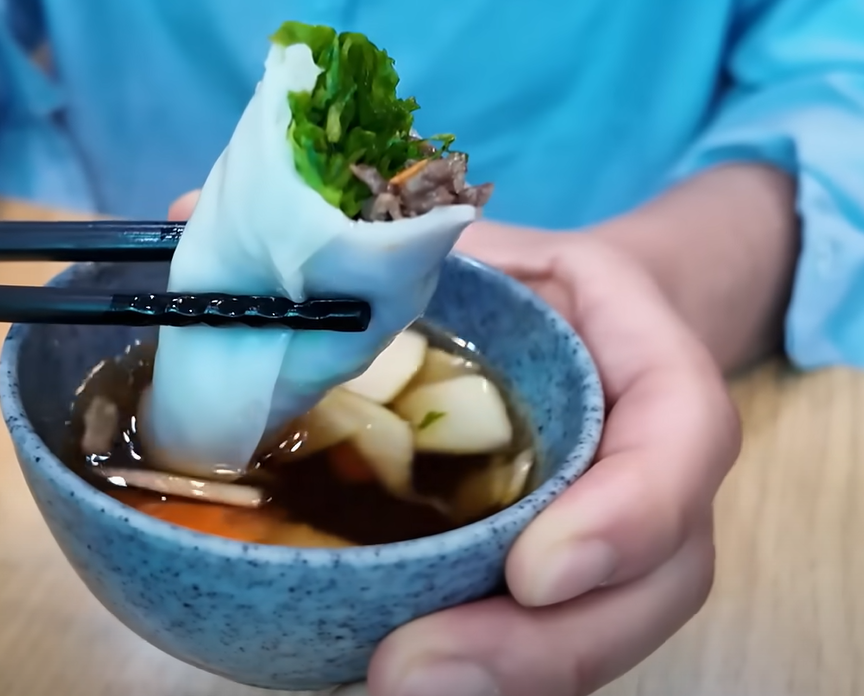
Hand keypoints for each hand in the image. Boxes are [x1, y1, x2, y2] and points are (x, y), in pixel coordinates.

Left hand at [168, 193, 741, 695]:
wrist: (584, 328)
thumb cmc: (527, 284)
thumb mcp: (470, 235)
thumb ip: (360, 231)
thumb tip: (179, 215)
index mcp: (648, 362)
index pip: (684, 437)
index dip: (628, 514)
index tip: (532, 569)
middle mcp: (654, 472)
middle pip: (652, 581)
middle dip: (543, 646)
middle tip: (411, 668)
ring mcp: (622, 544)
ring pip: (601, 638)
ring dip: (502, 677)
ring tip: (386, 683)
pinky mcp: (569, 588)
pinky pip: (544, 645)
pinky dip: (479, 670)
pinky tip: (380, 672)